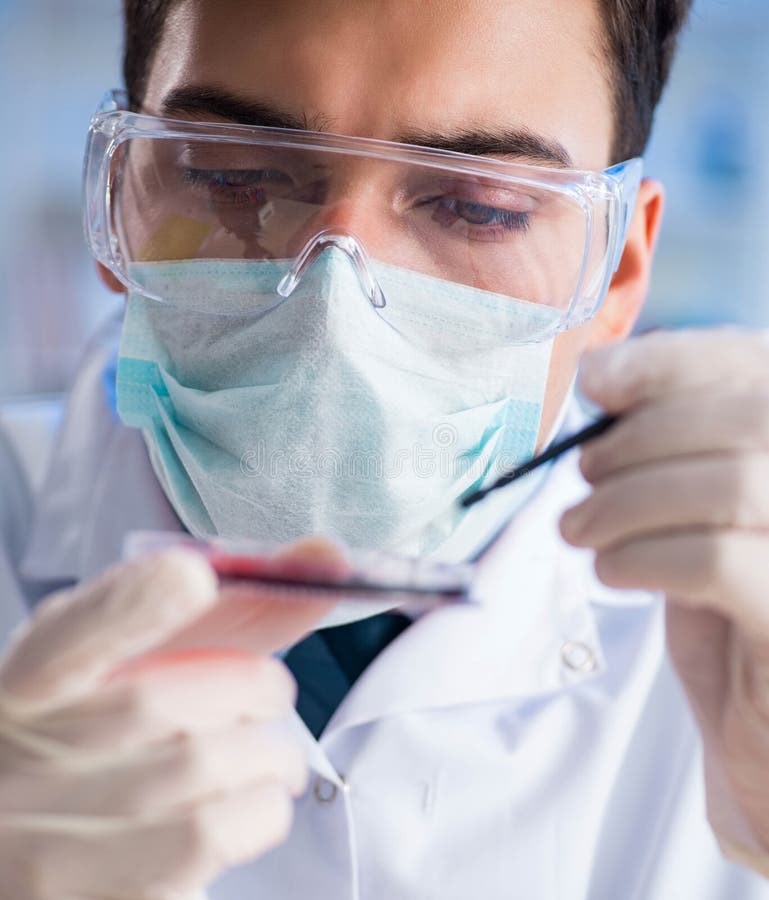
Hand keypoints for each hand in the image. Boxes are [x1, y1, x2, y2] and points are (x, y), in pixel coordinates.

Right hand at [0, 539, 339, 898]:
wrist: (44, 842)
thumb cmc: (112, 732)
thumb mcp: (134, 663)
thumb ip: (229, 612)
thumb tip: (327, 559)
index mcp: (27, 683)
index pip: (72, 633)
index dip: (135, 602)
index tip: (192, 576)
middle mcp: (24, 761)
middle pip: (164, 700)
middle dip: (254, 687)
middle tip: (267, 692)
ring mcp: (55, 845)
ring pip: (208, 768)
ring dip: (269, 752)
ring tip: (263, 755)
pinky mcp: (110, 897)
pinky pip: (219, 835)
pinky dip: (261, 808)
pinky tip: (246, 803)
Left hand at [559, 328, 768, 873]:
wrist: (760, 729)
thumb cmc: (726, 607)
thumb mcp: (694, 510)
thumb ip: (667, 442)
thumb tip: (599, 372)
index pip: (755, 363)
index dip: (671, 361)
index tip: (594, 379)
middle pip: (745, 419)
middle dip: (638, 439)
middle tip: (583, 475)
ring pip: (732, 485)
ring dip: (627, 501)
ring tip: (579, 528)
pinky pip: (716, 560)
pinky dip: (643, 554)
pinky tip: (612, 568)